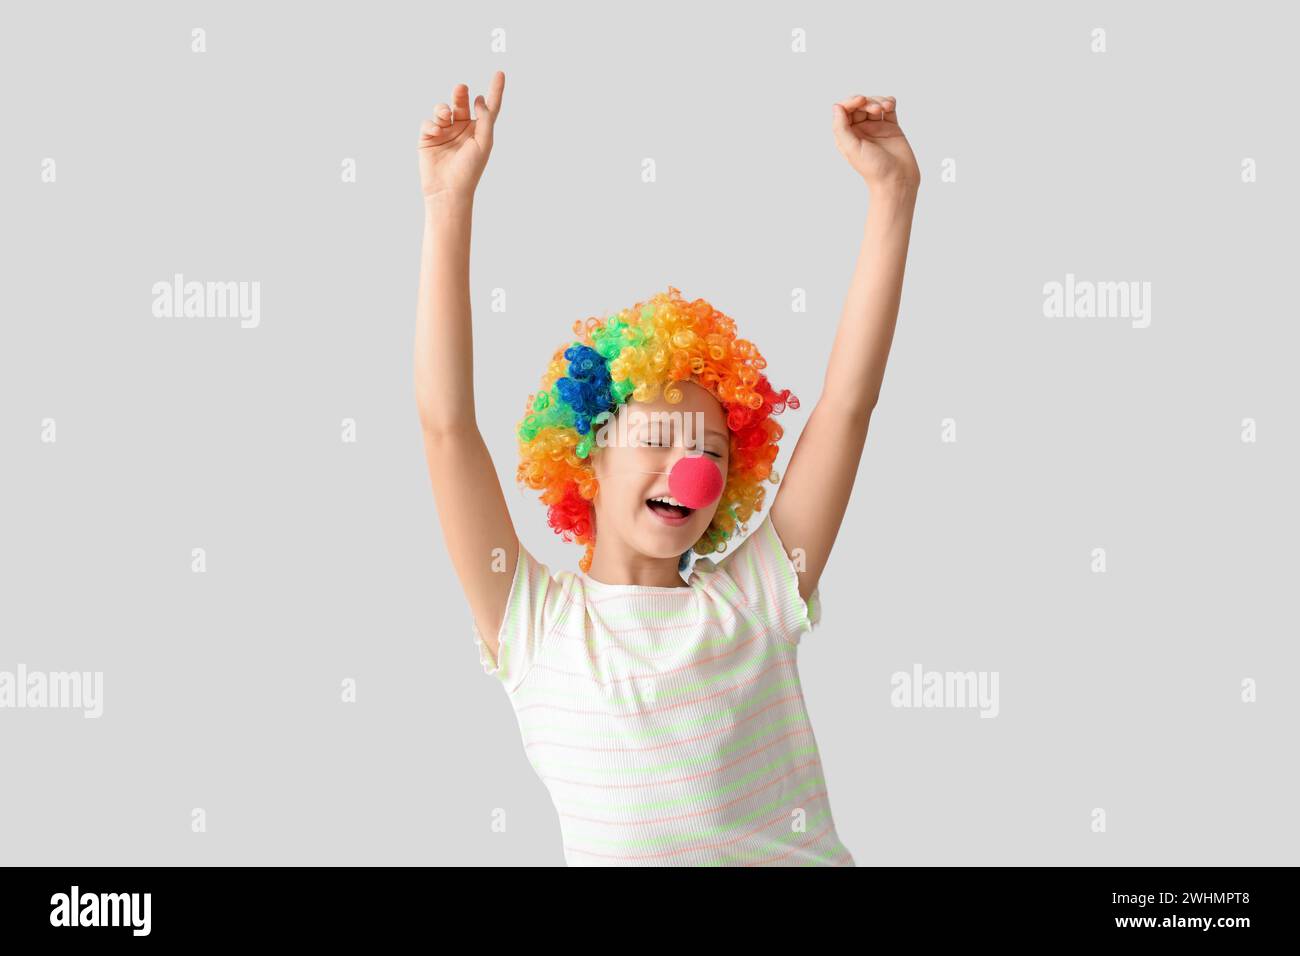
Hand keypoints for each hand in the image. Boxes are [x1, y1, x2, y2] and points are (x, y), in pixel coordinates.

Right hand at [419, 71, 504, 203]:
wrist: (448, 190)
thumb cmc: (470, 170)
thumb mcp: (483, 143)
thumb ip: (485, 120)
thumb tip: (480, 99)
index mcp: (478, 131)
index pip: (488, 107)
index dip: (495, 90)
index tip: (500, 73)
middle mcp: (462, 129)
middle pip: (462, 103)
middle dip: (461, 94)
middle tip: (461, 89)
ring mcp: (445, 132)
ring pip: (443, 109)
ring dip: (443, 109)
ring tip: (445, 116)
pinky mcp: (428, 138)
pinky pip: (429, 122)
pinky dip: (432, 124)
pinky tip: (437, 131)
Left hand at [831, 94, 919, 191]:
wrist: (897, 180)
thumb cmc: (874, 169)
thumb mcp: (852, 149)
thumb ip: (841, 128)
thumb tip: (836, 107)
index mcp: (848, 136)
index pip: (844, 111)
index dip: (851, 102)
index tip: (861, 101)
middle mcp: (860, 131)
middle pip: (860, 105)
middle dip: (867, 101)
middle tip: (875, 109)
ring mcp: (876, 128)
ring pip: (874, 104)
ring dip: (879, 101)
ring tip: (885, 109)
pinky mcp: (891, 127)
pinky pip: (889, 108)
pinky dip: (889, 102)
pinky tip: (890, 105)